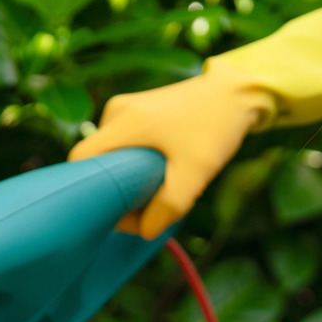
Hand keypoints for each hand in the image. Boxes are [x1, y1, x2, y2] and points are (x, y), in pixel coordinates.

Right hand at [70, 0, 321, 240]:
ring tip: (160, 185)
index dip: (89, 190)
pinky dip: (137, 161)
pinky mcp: (139, 109)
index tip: (119, 208)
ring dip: (129, 176)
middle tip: (145, 204)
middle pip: (96, 161)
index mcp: (122, 123)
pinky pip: (125, 144)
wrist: (241, 90)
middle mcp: (116, 112)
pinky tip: (163, 169)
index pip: (79, 162)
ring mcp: (127, 108)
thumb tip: (145, 231)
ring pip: (112, 154)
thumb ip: (167, 207)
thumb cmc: (216, 128)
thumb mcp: (195, 173)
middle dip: (115, 188)